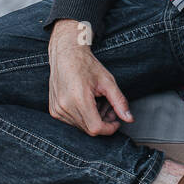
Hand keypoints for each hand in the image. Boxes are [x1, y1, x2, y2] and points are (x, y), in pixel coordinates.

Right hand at [47, 19, 132, 135]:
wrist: (66, 54)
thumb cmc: (86, 65)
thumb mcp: (108, 81)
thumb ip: (119, 102)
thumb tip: (129, 118)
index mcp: (78, 98)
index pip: (96, 128)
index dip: (109, 128)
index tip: (116, 121)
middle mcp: (65, 106)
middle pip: (89, 129)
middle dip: (103, 122)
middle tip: (109, 108)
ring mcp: (57, 109)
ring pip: (81, 126)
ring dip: (93, 119)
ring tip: (98, 103)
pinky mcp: (54, 109)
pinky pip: (71, 122)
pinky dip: (82, 117)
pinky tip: (87, 103)